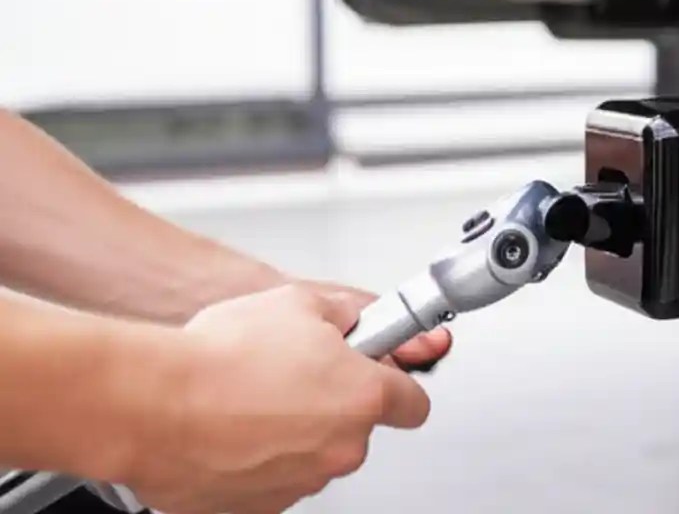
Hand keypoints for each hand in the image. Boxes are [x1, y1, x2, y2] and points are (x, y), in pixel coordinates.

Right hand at [121, 284, 435, 513]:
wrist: (149, 404)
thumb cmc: (217, 356)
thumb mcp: (298, 301)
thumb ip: (343, 313)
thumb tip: (351, 319)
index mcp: (364, 397)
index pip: (414, 402)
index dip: (397, 384)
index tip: (380, 376)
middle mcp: (341, 447)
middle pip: (357, 427)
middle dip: (334, 403)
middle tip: (294, 375)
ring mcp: (301, 482)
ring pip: (313, 454)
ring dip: (293, 430)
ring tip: (248, 398)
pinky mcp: (260, 506)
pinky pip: (271, 478)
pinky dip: (256, 458)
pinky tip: (228, 429)